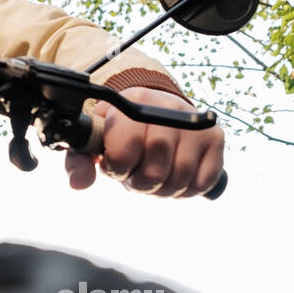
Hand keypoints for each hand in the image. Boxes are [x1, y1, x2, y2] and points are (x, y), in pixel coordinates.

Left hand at [64, 86, 223, 197]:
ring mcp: (196, 124)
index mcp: (134, 102)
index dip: (117, 167)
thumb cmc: (122, 132)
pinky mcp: (215, 138)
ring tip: (153, 175)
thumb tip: (78, 183)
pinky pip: (202, 183)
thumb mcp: (96, 141)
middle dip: (139, 183)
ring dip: (162, 190)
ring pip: (179, 179)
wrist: (157, 111)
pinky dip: (185, 190)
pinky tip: (174, 176)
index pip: (125, 148)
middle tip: (136, 174)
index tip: (116, 165)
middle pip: (154, 171)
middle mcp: (169, 108)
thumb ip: (80, 161)